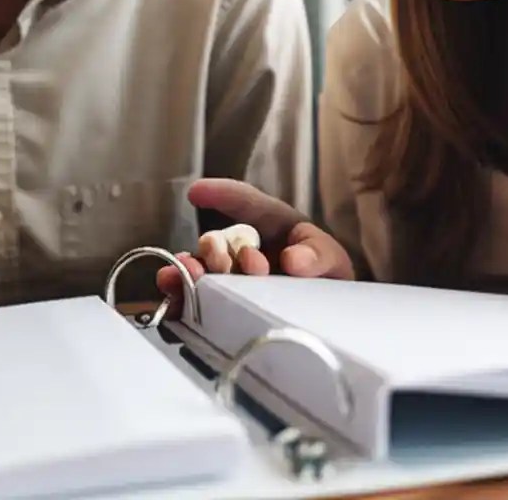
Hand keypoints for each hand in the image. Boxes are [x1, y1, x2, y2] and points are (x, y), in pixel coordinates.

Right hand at [155, 179, 354, 306]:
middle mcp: (242, 249)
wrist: (326, 315)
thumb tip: (292, 260)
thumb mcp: (330, 260)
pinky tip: (177, 299)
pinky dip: (183, 297)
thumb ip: (317, 255)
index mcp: (271, 225)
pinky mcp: (222, 304)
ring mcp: (231, 278)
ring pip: (200, 268)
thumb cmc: (326, 276)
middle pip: (217, 240)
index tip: (196, 192)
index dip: (221, 195)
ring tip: (192, 277)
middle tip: (224, 264)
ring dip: (192, 272)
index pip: (246, 203)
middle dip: (214, 249)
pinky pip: (196, 298)